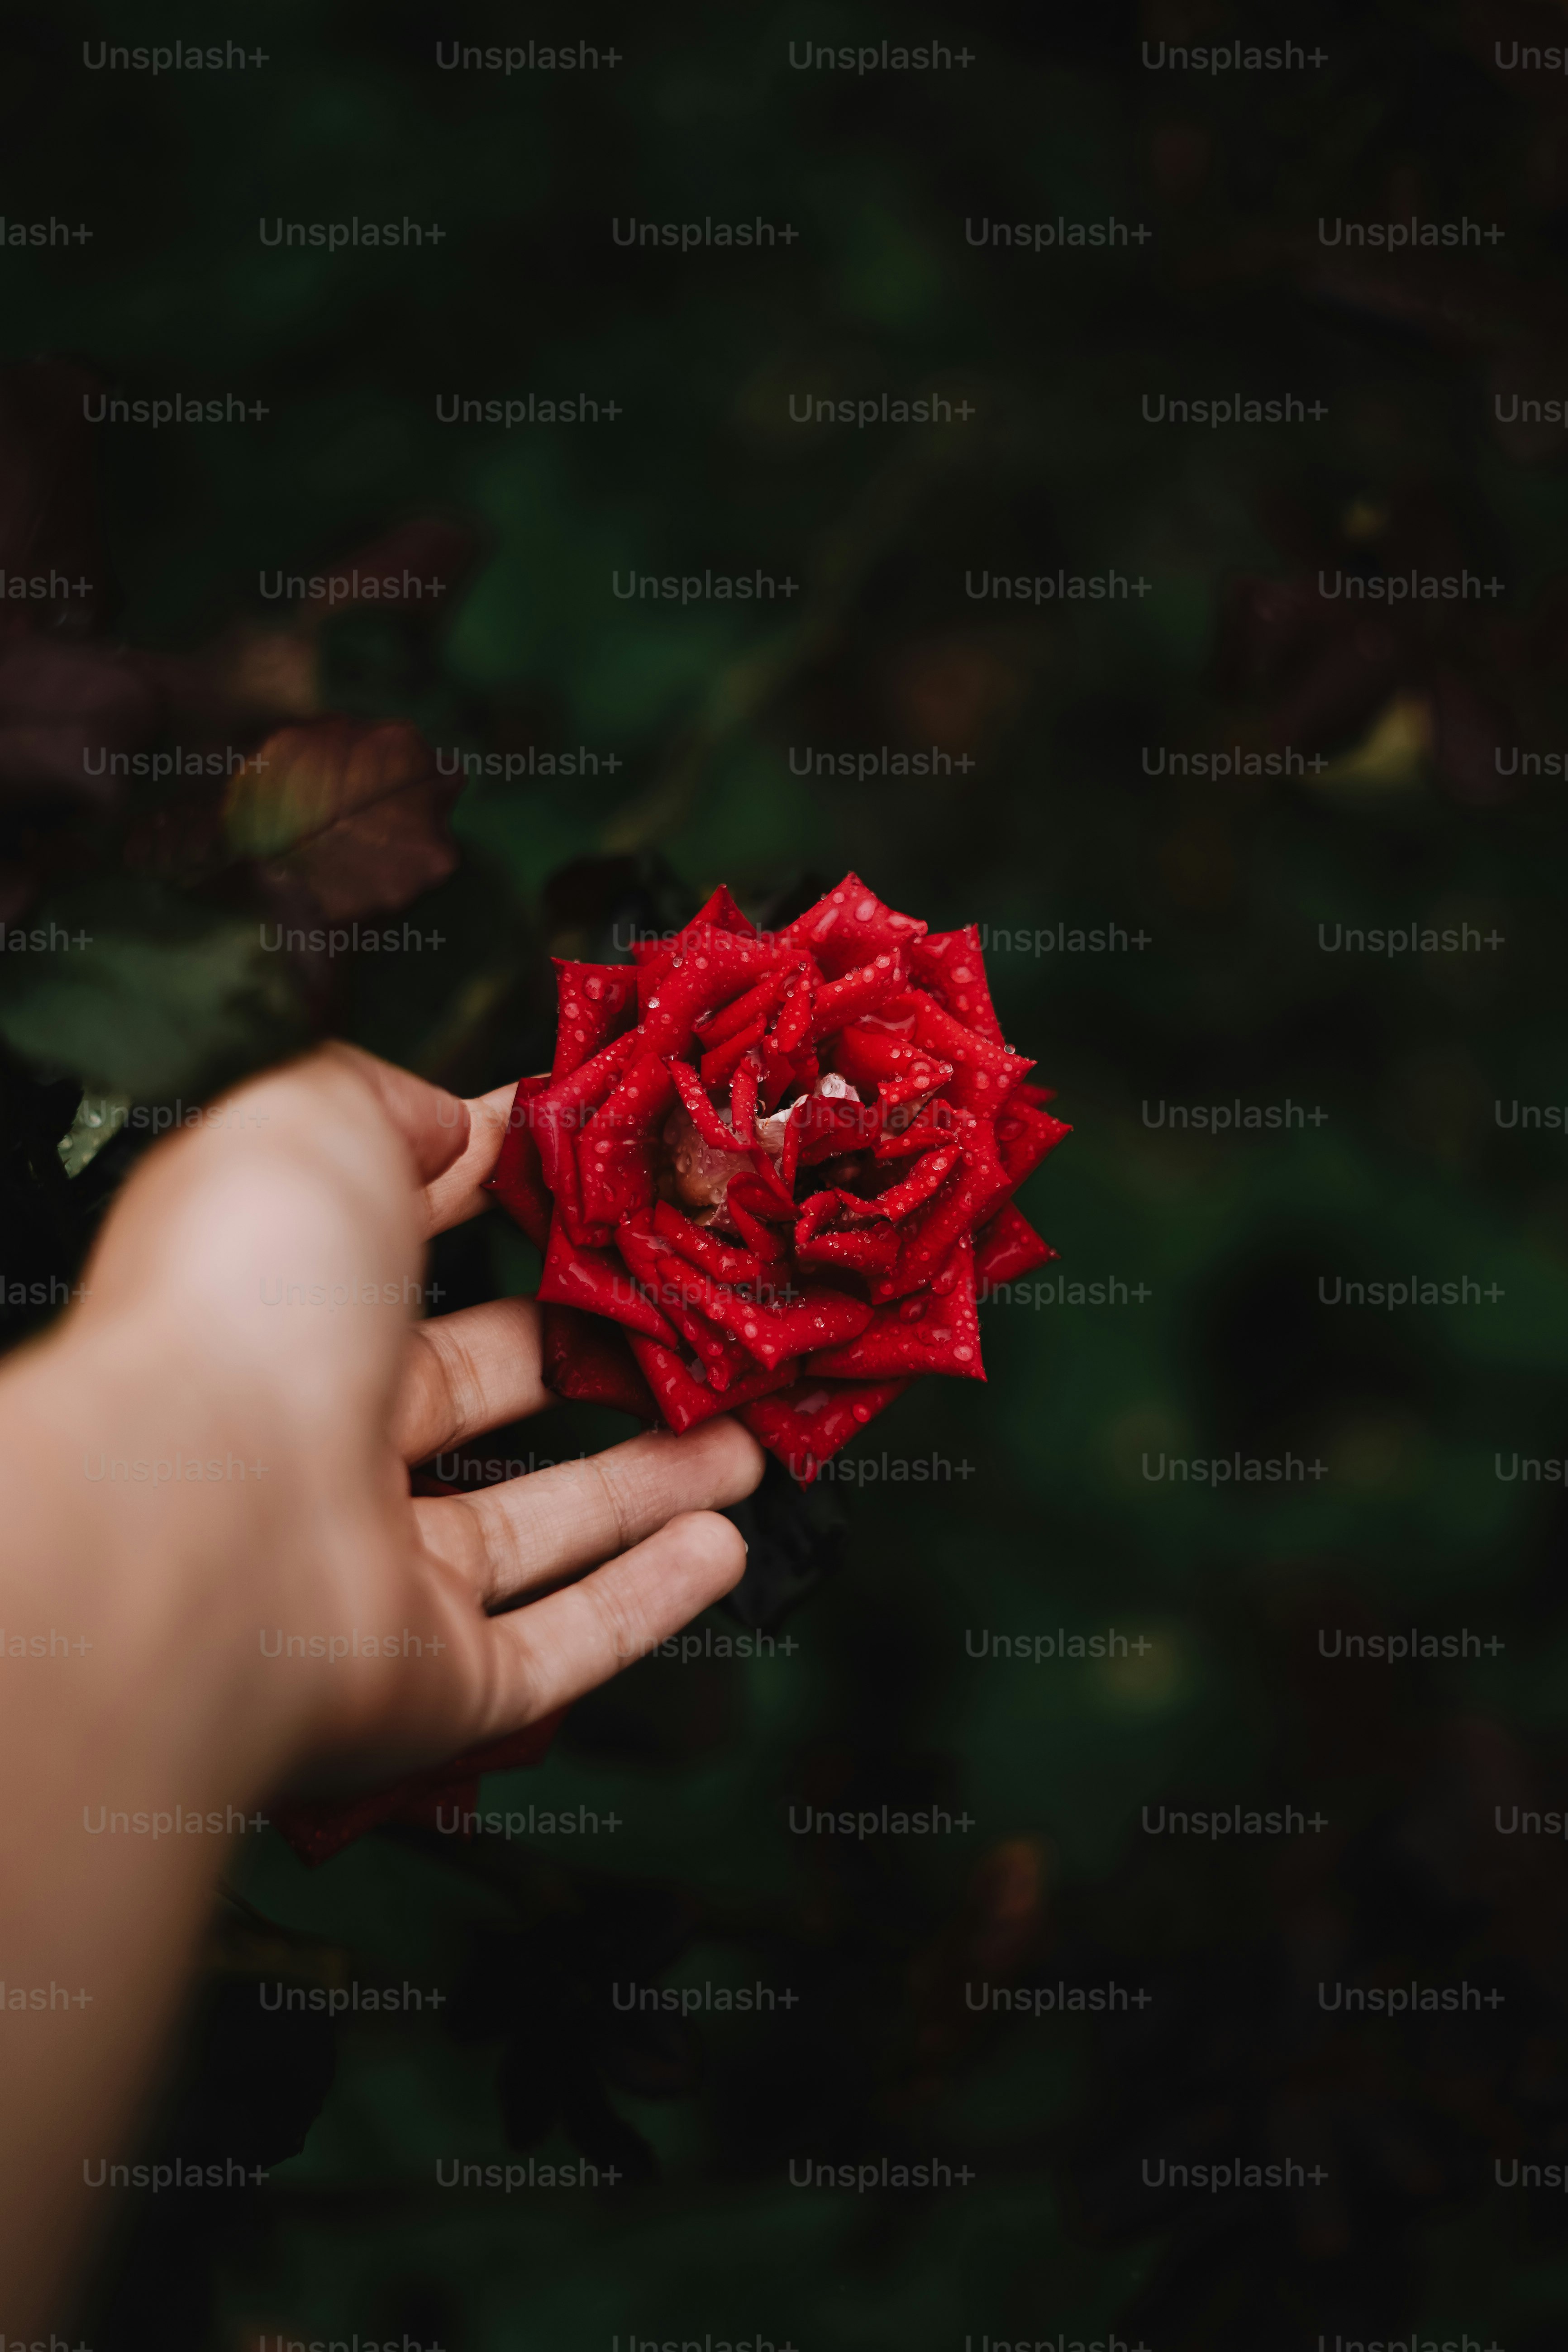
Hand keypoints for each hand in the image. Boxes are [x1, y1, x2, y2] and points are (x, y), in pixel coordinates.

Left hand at [20, 1043, 765, 1795]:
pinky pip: (556, 1646)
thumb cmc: (240, 1308)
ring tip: (750, 1441)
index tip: (622, 1185)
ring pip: (537, 1529)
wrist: (195, 1522)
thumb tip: (460, 1124)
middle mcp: (323, 1441)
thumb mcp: (314, 1129)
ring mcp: (377, 1570)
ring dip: (652, 1484)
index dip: (515, 1209)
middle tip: (705, 1326)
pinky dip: (647, 1603)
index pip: (416, 1251)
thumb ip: (393, 1106)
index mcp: (289, 1307)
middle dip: (603, 1359)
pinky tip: (724, 1550)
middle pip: (487, 1396)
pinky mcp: (431, 1682)